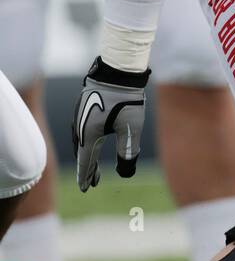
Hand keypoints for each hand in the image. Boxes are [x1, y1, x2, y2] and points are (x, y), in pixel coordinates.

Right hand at [73, 57, 150, 191]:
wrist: (117, 71)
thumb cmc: (126, 99)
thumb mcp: (131, 129)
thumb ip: (128, 153)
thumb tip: (126, 174)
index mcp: (89, 134)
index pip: (85, 161)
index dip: (86, 176)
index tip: (86, 189)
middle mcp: (80, 127)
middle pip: (82, 154)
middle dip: (88, 169)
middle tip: (94, 183)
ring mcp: (79, 116)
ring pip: (81, 142)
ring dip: (87, 157)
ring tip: (95, 169)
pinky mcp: (82, 108)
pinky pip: (81, 131)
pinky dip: (86, 143)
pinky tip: (94, 144)